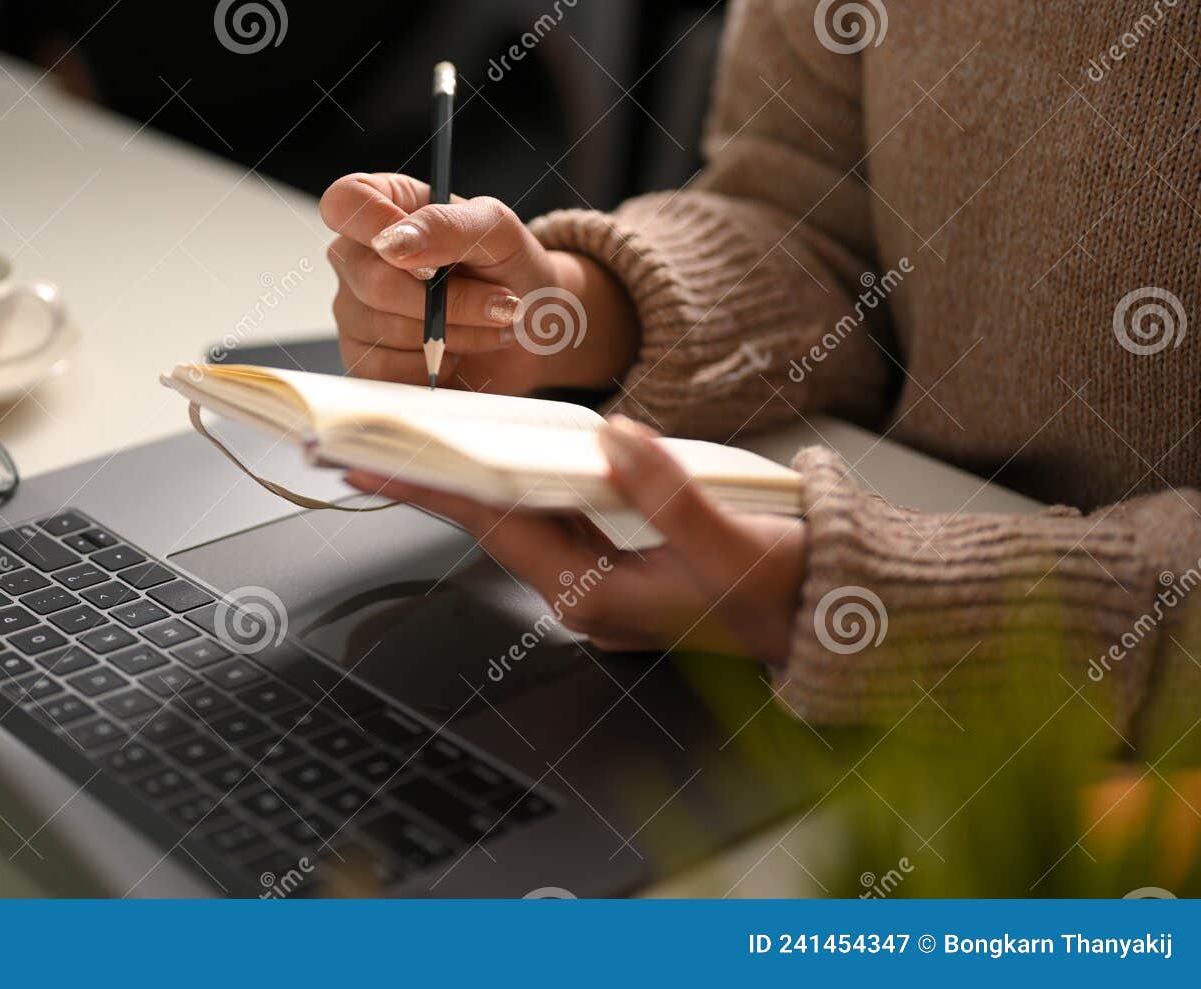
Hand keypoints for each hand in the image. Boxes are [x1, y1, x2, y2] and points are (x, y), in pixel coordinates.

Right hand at [319, 172, 639, 393]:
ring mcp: (354, 310)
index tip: (428, 255)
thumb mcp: (495, 229)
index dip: (375, 226)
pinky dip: (434, 364)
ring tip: (487, 325)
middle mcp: (358, 256)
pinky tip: (455, 352)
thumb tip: (392, 244)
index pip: (345, 203)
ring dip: (452, 334)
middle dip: (448, 300)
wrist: (531, 328)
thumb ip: (446, 224)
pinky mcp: (364, 360)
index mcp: (383, 206)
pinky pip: (384, 370)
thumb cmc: (509, 267)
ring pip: (384, 329)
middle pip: (371, 279)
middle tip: (499, 303)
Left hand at [346, 416, 805, 660]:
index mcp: (597, 596)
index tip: (373, 466)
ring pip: (522, 518)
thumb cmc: (787, 593)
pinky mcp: (623, 560)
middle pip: (492, 525)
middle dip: (432, 484)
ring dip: (472, 482)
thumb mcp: (731, 545)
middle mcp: (587, 592)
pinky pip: (558, 515)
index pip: (494, 529)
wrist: (831, 617)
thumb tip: (612, 437)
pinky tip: (502, 458)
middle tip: (372, 446)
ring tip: (419, 445)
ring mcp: (603, 578)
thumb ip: (666, 494)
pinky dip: (526, 483)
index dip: (430, 491)